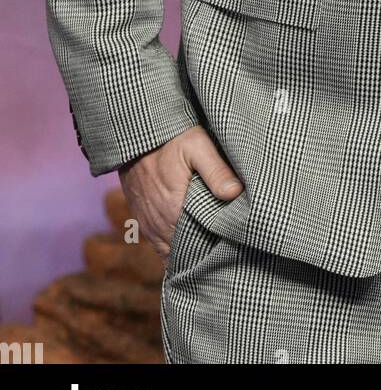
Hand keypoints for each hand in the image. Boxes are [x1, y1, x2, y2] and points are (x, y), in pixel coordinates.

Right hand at [117, 125, 243, 260]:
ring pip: (172, 252)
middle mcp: (158, 226)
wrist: (135, 135)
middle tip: (227, 246)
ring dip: (189, 250)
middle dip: (205, 253)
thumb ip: (216, 171)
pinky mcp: (143, 220)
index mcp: (173, 212)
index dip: (216, 250)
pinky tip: (191, 236)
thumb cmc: (169, 138)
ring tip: (211, 243)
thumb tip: (236, 193)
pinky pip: (160, 244)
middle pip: (186, 254)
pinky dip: (175, 245)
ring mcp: (148, 225)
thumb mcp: (197, 146)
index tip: (233, 244)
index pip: (198, 249)